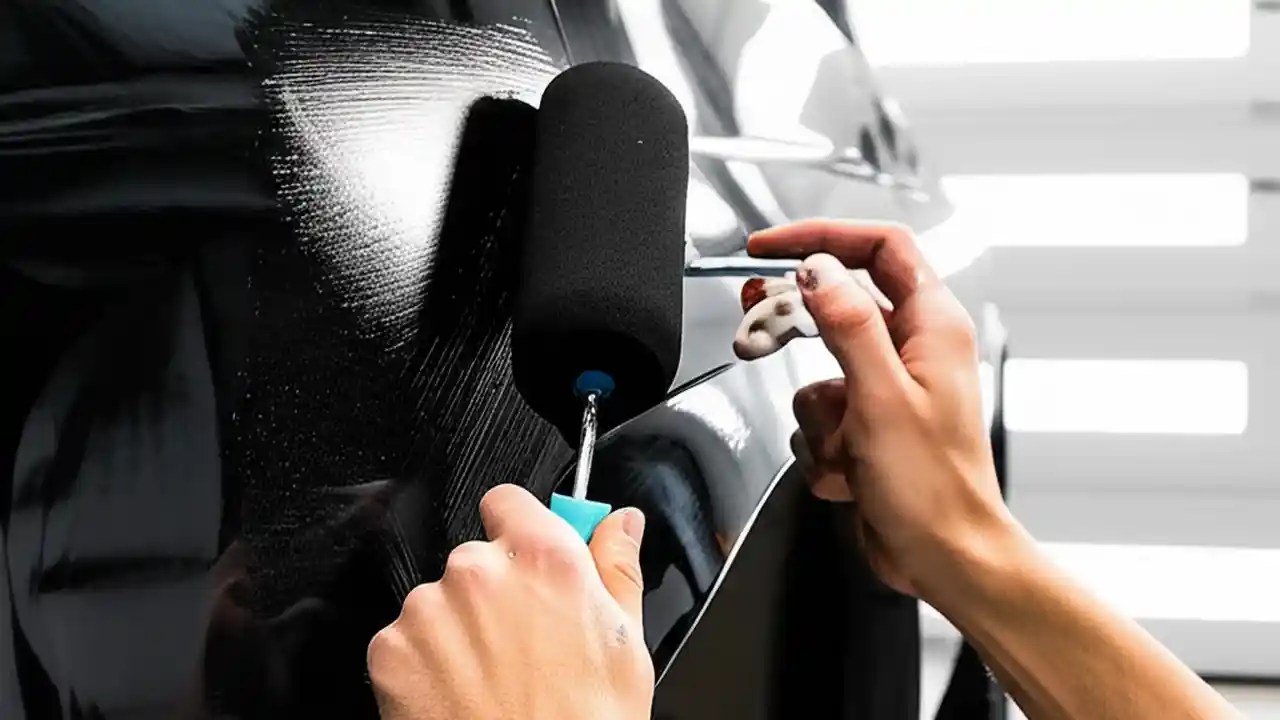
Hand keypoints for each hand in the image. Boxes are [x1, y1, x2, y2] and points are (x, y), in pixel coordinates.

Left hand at [366, 485, 652, 719]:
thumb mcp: (626, 644)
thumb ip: (617, 566)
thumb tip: (621, 524)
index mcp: (543, 558)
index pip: (509, 500)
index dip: (518, 528)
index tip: (526, 557)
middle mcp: (479, 570)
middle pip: (476, 557)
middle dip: (494, 591)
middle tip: (521, 644)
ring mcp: (428, 608)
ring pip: (439, 600)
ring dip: (457, 629)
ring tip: (492, 681)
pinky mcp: (391, 649)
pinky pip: (405, 640)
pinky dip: (425, 664)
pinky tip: (460, 696)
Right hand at [749, 219, 1010, 597]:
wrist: (945, 556)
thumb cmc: (932, 487)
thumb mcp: (881, 396)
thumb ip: (847, 323)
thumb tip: (818, 269)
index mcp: (932, 325)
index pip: (878, 246)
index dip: (822, 236)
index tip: (769, 247)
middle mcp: (913, 350)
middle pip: (837, 306)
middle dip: (797, 329)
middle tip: (758, 329)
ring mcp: (890, 389)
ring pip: (820, 371)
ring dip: (817, 414)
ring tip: (844, 446)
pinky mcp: (870, 426)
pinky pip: (820, 417)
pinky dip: (822, 445)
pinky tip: (849, 472)